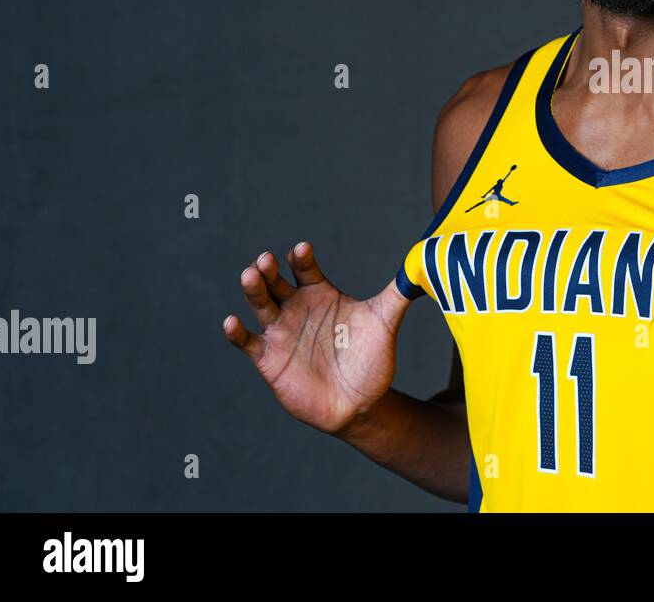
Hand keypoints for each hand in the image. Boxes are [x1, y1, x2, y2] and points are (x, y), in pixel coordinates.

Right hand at [223, 241, 409, 435]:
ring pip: (260, 304)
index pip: (306, 268)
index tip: (302, 250)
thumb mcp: (384, 322)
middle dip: (268, 269)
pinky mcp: (268, 358)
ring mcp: (281, 332)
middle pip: (276, 281)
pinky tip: (232, 322)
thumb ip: (398, 294)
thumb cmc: (370, 358)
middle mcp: (296, 307)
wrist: (362, 403)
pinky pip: (248, 342)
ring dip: (253, 290)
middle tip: (265, 259)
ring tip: (251, 275)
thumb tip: (422, 266)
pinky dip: (237, 333)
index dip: (302, 258)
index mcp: (320, 293)